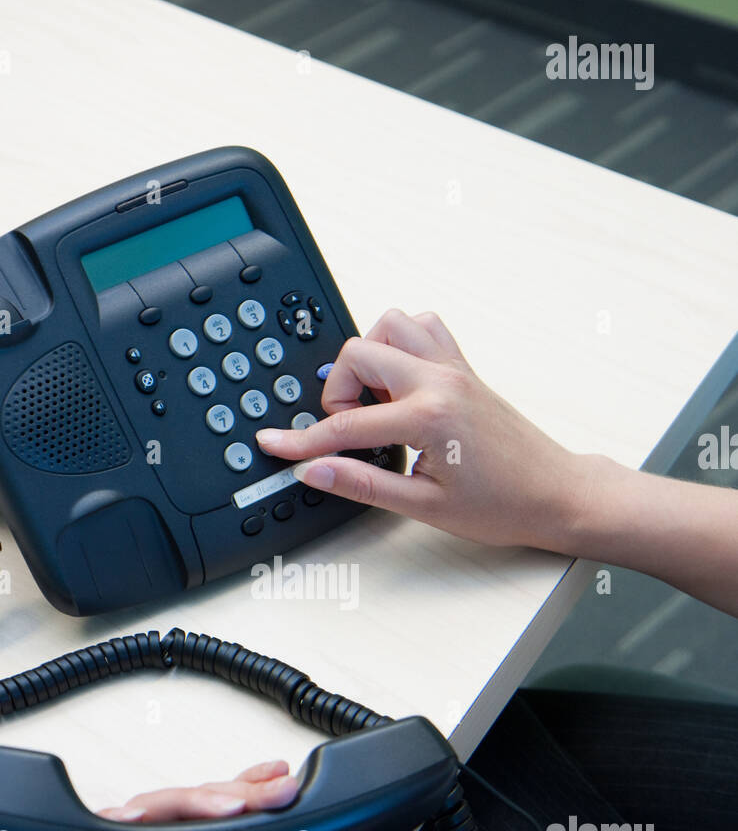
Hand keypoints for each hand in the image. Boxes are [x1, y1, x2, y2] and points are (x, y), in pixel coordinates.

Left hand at [69, 759, 424, 830]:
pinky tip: (278, 792)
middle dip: (199, 803)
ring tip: (274, 802)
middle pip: (156, 824)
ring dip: (236, 795)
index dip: (130, 824)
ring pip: (198, 812)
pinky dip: (255, 795)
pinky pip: (232, 812)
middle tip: (234, 811)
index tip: (167, 811)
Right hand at [256, 309, 590, 550]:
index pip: (344, 425)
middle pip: (358, 353)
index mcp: (428, 417)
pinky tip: (397, 383)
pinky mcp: (465, 368)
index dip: (301, 440)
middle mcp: (440, 381)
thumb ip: (362, 483)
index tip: (274, 446)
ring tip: (372, 404)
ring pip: (391, 323)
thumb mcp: (423, 506)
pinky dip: (399, 342)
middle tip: (347, 432)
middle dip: (337, 392)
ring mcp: (454, 368)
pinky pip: (424, 327)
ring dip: (368, 357)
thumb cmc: (503, 505)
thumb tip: (316, 471)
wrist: (555, 495)